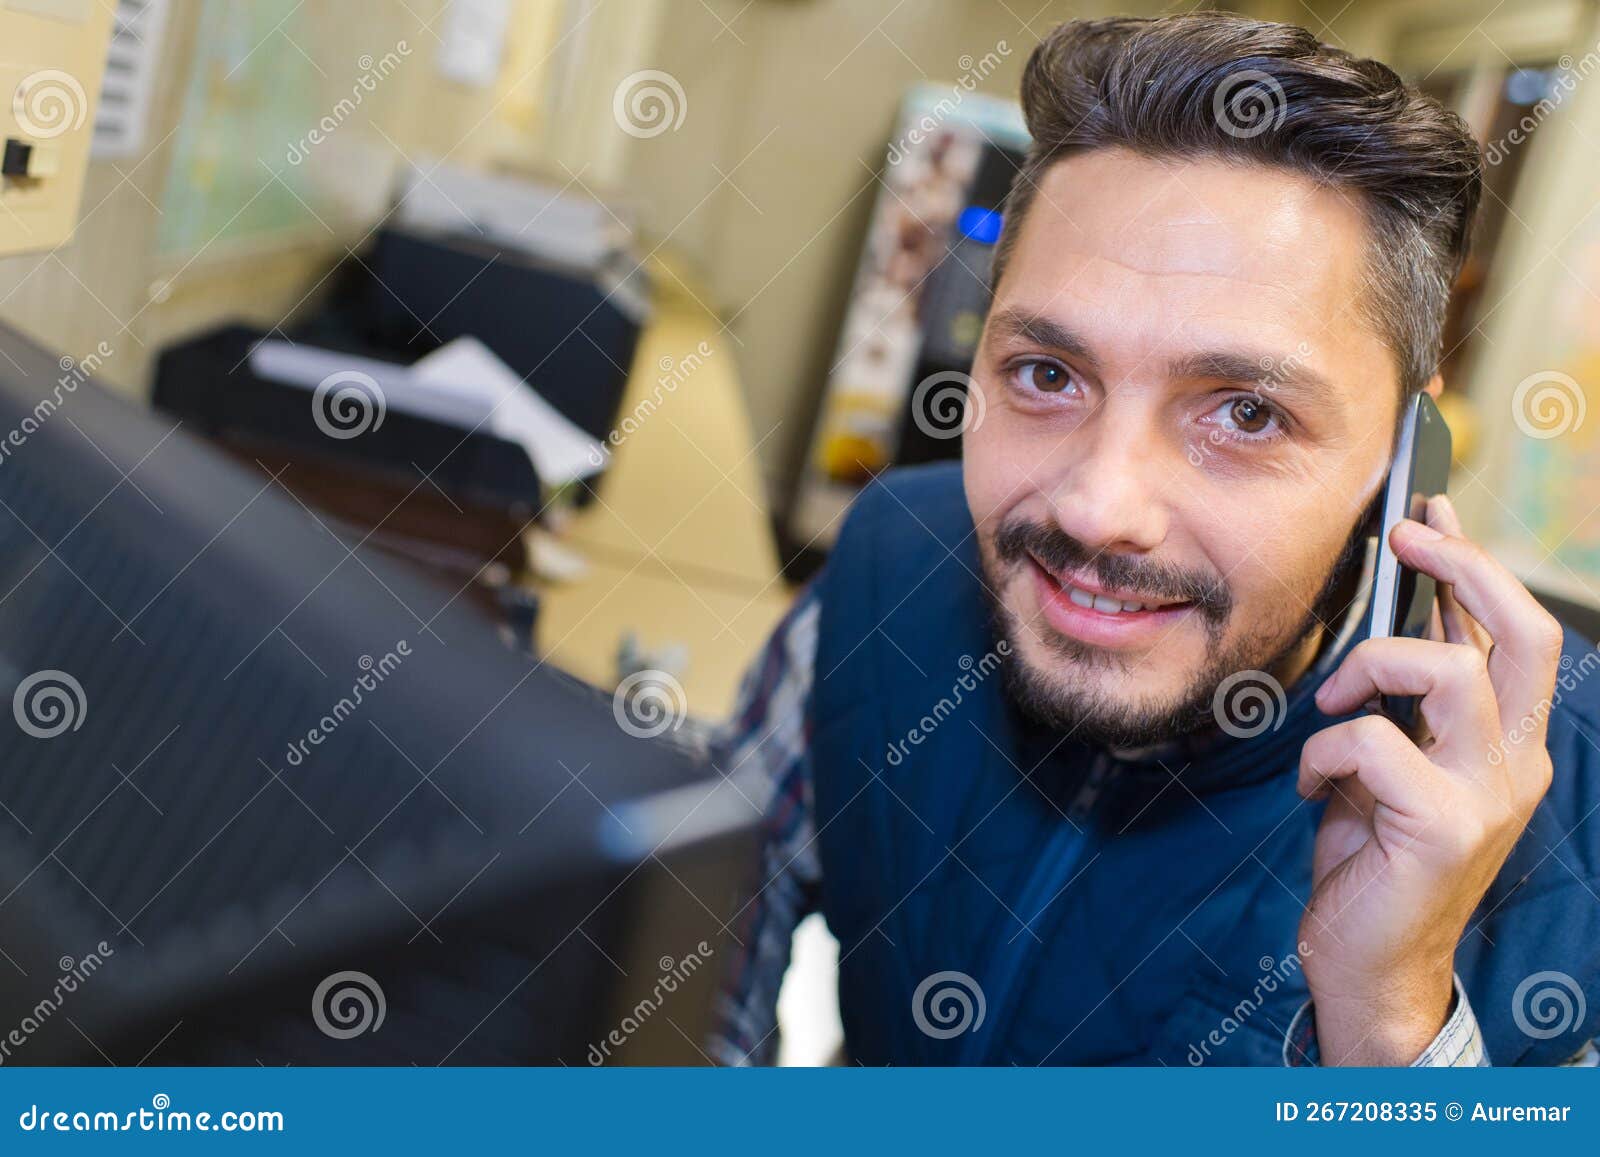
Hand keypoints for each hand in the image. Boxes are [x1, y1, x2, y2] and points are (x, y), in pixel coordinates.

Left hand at [1297, 495, 1563, 1064]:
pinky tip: (1313, 788)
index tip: (1426, 509)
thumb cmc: (1372, 858)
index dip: (1471, 561)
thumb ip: (1402, 700)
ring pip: (1448, 671)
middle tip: (1404, 533)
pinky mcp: (1445, 827)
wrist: (1369, 963)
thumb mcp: (1390, 761)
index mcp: (1507, 742)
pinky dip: (1324, 752)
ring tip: (1333, 703)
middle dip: (1463, 564)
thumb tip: (1398, 620)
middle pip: (1523, 632)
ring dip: (1370, 666)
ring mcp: (1488, 795)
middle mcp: (1516, 762)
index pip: (1509, 632)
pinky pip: (1373, 743)